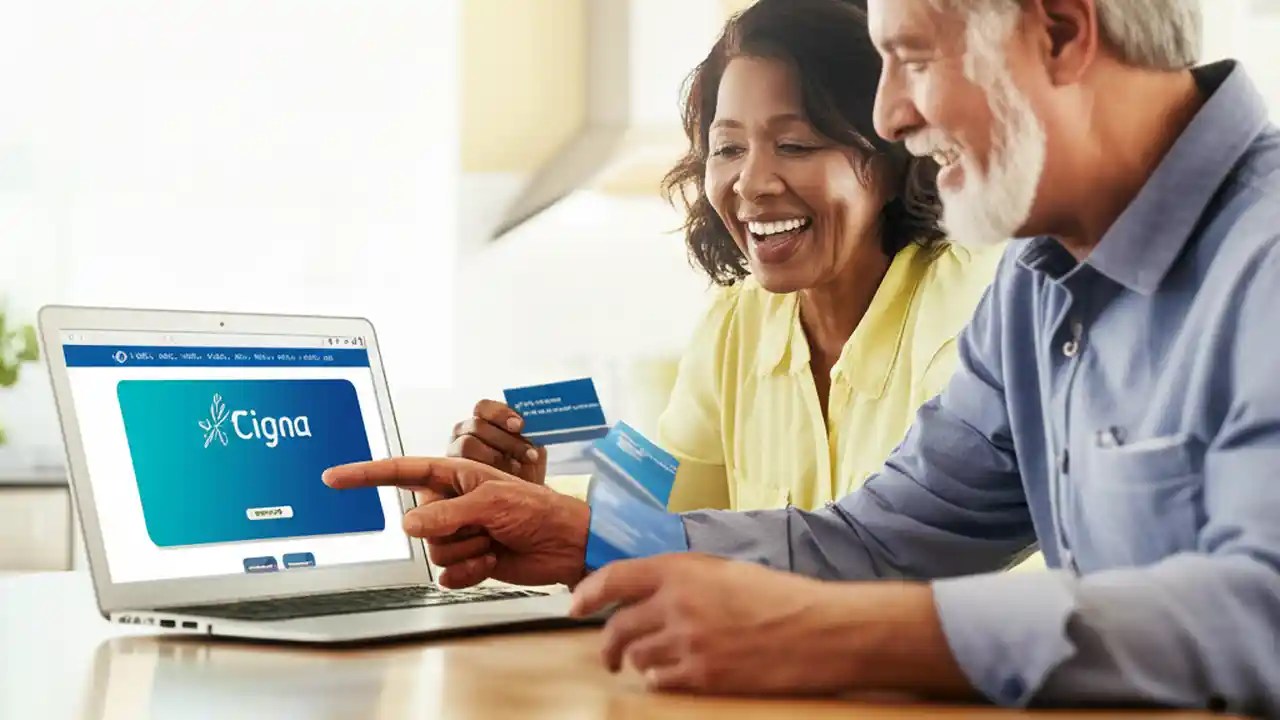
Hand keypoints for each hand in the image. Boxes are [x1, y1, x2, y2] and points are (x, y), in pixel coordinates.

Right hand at [323, 457, 588, 587]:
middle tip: (486, 524)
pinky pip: (448, 574)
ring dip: (466, 550)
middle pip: (419, 523)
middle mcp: (452, 504)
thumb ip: (447, 512)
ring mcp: (458, 534)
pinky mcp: (468, 562)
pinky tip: (492, 560)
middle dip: (452, 528)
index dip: (366, 475)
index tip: (333, 477)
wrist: (566, 545)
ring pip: (433, 552)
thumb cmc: (538, 510)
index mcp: (455, 477)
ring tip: (494, 541)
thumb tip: (409, 524)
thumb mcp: (491, 502)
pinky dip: (471, 571)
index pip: (401, 473)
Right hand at [448, 400, 547, 483]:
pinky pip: (461, 466)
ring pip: (467, 444)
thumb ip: (531, 433)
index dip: (501, 414)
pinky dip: (483, 471)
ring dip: (495, 457)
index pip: (484, 407)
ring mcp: (455, 450)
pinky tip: (500, 480)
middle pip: (476, 425)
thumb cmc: (525, 469)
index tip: (520, 426)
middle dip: (506, 440)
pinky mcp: (451, 470)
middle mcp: (465, 431)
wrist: (520, 499)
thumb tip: (533, 425)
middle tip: (529, 455)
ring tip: (517, 470)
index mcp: (484, 419)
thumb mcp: (533, 448)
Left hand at [569, 554, 973, 697]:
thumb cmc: (780, 597)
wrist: (820, 630)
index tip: (575, 606)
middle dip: (608, 644)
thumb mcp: (725, 570)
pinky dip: (660, 681)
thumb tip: (645, 591)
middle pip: (617, 628)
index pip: (615, 578)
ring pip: (636, 658)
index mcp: (682, 570)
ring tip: (656, 661)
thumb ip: (682, 577)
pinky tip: (674, 676)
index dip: (588, 594)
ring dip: (639, 661)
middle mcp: (677, 603)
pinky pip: (659, 683)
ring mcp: (688, 642)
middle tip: (610, 653)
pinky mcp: (702, 675)